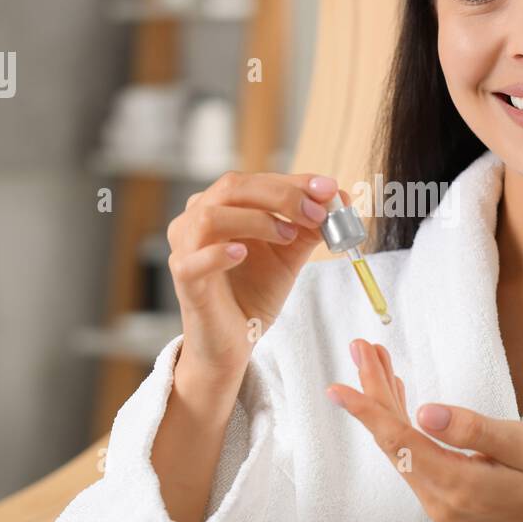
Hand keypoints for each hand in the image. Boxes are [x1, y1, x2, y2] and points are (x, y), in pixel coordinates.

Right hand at [166, 170, 352, 380]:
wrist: (234, 340)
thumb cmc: (254, 291)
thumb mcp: (289, 253)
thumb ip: (309, 226)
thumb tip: (338, 198)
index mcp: (220, 206)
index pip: (255, 180)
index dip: (293, 182)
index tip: (329, 190)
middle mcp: (196, 220)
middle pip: (232, 187)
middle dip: (280, 196)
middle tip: (316, 213)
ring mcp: (185, 248)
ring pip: (211, 216)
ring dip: (256, 220)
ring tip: (288, 236)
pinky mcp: (184, 280)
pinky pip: (193, 260)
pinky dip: (218, 253)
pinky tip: (242, 253)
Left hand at [326, 338, 522, 521]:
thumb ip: (473, 430)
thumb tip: (424, 412)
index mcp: (458, 485)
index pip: (401, 442)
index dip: (368, 411)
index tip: (338, 387)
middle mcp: (440, 498)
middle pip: (394, 440)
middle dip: (373, 393)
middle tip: (361, 348)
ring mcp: (440, 500)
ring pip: (400, 445)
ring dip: (385, 402)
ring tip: (374, 359)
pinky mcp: (444, 495)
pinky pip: (412, 453)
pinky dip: (400, 419)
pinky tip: (396, 392)